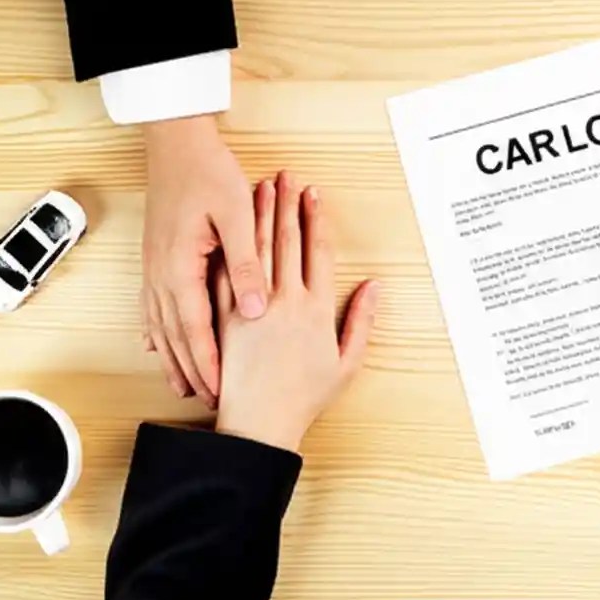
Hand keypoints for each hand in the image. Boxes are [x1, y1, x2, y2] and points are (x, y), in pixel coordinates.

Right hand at [141, 115, 267, 407]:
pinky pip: (152, 306)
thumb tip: (257, 309)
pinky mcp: (155, 258)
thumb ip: (247, 264)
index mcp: (181, 266)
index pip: (195, 329)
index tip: (220, 391)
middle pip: (174, 336)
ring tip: (184, 386)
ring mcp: (153, 267)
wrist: (175, 141)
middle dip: (191, 371)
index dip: (208, 363)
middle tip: (209, 402)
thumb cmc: (209, 171)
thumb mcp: (237, 215)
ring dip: (172, 358)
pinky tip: (156, 347)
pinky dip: (157, 332)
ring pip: (160, 325)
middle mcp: (160, 273)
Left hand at [214, 172, 379, 451]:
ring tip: (261, 187)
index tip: (314, 194)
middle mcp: (285, 302)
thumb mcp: (347, 363)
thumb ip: (361, 321)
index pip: (317, 251)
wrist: (259, 423)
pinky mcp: (226, 317)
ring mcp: (252, 307)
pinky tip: (230, 224)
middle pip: (287, 242)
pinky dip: (231, 245)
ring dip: (260, 215)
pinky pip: (227, 273)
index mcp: (316, 310)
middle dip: (288, 205)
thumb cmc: (304, 398)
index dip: (317, 219)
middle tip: (288, 176)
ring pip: (256, 249)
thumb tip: (373, 287)